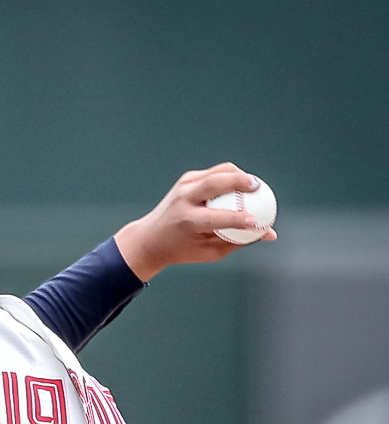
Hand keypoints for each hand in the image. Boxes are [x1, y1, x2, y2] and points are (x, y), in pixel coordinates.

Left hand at [114, 162, 276, 280]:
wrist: (151, 237)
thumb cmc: (185, 248)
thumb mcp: (211, 251)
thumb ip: (240, 241)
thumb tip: (270, 233)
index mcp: (188, 221)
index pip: (217, 217)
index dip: (239, 218)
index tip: (258, 222)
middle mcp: (184, 200)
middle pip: (215, 183)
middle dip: (239, 182)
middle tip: (259, 187)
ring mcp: (184, 186)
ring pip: (217, 172)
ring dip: (238, 175)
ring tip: (255, 185)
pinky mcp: (187, 179)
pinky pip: (214, 173)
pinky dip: (230, 176)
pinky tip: (242, 184)